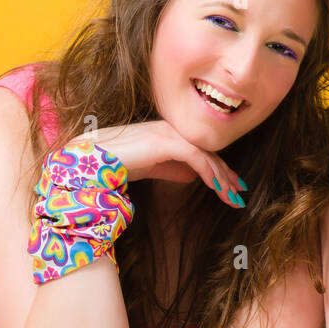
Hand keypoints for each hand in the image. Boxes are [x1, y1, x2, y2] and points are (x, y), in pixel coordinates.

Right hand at [78, 120, 245, 207]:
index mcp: (170, 134)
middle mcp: (173, 130)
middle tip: (238, 195)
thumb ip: (172, 169)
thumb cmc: (116, 162)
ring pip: (206, 155)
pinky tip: (217, 188)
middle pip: (209, 153)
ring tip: (232, 198)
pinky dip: (209, 173)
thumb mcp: (151, 168)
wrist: (90, 160)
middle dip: (226, 175)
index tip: (232, 186)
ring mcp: (169, 133)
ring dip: (221, 178)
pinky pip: (196, 158)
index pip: (202, 151)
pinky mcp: (165, 141)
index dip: (219, 169)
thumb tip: (193, 176)